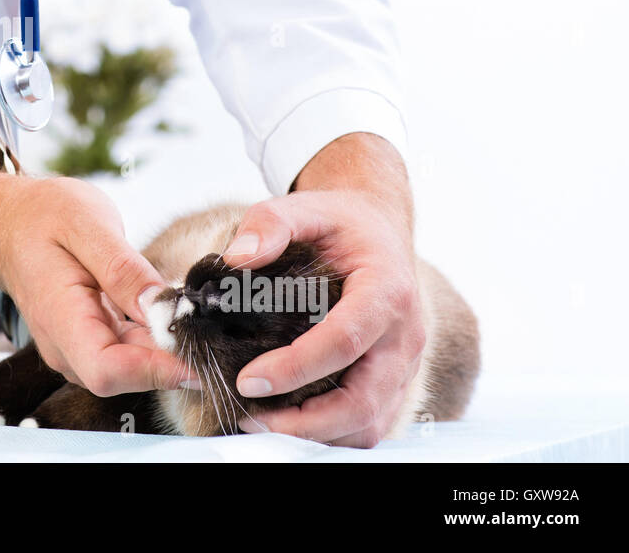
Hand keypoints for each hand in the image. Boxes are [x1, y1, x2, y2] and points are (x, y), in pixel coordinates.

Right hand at [0, 169, 196, 396]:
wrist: (7, 224)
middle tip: (213, 323)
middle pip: (128, 376)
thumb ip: (123, 268)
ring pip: (133, 369)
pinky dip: (156, 340)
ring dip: (168, 349)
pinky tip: (173, 313)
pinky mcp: (90, 344)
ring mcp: (77, 350)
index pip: (108, 371)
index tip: (200, 350)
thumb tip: (163, 307)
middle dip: (173, 356)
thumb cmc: (41, 217)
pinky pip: (129, 354)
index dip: (158, 369)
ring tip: (197, 314)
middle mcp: (66, 348)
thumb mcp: (86, 223)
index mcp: (60, 318)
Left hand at [222, 133, 422, 447]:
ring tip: (262, 424)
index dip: (295, 368)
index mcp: (386, 291)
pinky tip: (288, 422)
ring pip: (369, 422)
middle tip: (252, 419)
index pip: (344, 341)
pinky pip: (370, 421)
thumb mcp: (304, 207)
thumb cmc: (341, 223)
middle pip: (364, 400)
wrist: (378, 229)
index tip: (248, 380)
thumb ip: (268, 222)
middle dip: (307, 422)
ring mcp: (404, 363)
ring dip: (317, 434)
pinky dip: (330, 432)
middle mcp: (404, 335)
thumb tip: (237, 257)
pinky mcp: (394, 380)